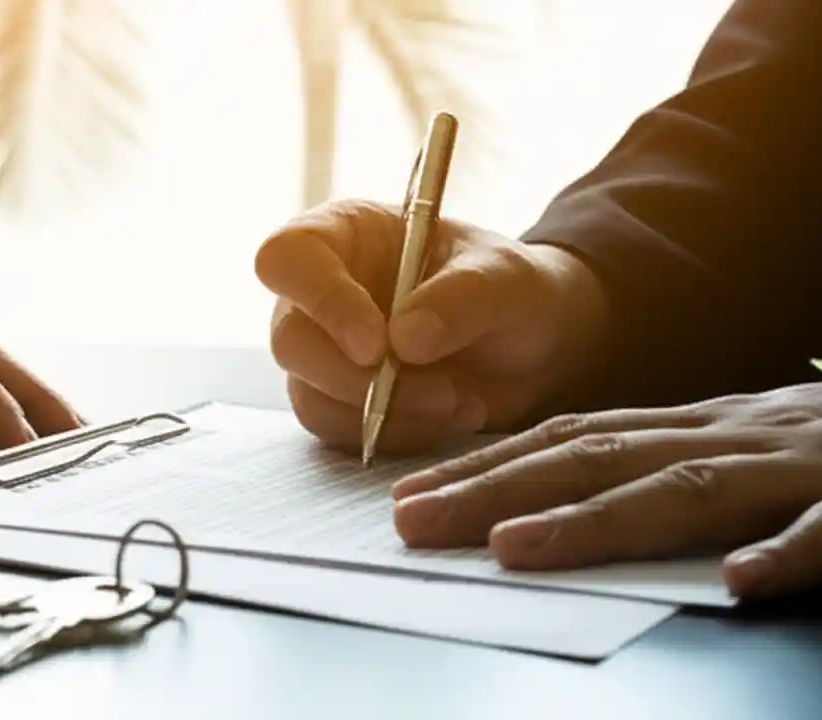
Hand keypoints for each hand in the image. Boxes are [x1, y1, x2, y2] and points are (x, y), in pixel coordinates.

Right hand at [254, 200, 609, 453]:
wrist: (532, 344)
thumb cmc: (511, 289)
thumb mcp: (505, 279)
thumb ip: (459, 299)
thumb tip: (403, 342)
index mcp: (345, 234)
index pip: (288, 257)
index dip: (321, 302)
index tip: (377, 346)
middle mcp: (320, 291)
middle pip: (290, 340)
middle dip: (360, 379)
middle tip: (440, 391)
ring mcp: (324, 349)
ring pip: (311, 394)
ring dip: (386, 414)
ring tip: (459, 403)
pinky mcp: (338, 400)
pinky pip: (337, 430)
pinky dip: (394, 435)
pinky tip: (447, 419)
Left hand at [391, 382, 821, 597]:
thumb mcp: (747, 448)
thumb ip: (669, 465)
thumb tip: (567, 493)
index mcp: (702, 425)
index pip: (575, 438)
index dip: (489, 463)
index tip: (412, 493)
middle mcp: (739, 436)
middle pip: (603, 458)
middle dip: (500, 488)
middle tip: (416, 521)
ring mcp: (811, 468)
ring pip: (694, 489)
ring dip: (599, 521)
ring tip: (516, 548)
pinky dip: (785, 556)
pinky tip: (738, 585)